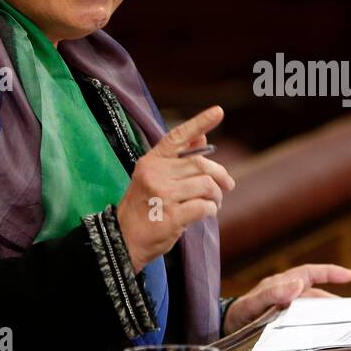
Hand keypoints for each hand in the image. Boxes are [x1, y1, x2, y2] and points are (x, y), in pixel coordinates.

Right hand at [116, 105, 235, 271]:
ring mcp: (163, 194)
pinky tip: (206, 213)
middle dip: (220, 176)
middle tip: (226, 186)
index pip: (178, 136)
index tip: (218, 111)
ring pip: (206, 186)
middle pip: (201, 165)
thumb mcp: (153, 176)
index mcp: (152, 161)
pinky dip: (210, 210)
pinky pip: (204, 206)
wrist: (123, 239)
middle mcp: (156, 174)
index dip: (200, 122)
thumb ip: (178, 157)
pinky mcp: (171, 216)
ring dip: (216, 196)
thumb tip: (201, 135)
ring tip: (214, 202)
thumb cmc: (143, 206)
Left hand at [223, 264, 350, 334]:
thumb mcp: (251, 304)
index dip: (329, 272)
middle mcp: (286, 293)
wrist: (223, 330)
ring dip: (326, 315)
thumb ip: (272, 294)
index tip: (349, 275)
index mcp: (281, 284)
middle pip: (316, 295)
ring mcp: (286, 308)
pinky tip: (322, 334)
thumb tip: (298, 284)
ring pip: (312, 309)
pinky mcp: (285, 322)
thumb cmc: (237, 314)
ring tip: (340, 325)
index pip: (309, 273)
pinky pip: (305, 321)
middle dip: (333, 301)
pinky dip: (315, 325)